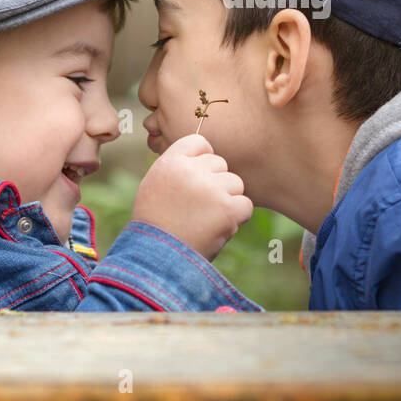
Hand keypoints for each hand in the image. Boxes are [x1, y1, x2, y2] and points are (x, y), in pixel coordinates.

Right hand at [131, 133, 251, 260]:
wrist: (156, 257)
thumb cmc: (155, 224)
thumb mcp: (155, 184)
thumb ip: (178, 167)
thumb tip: (205, 158)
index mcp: (171, 161)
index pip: (199, 142)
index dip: (202, 160)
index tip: (197, 178)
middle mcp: (191, 170)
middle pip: (220, 164)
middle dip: (215, 183)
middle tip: (198, 207)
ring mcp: (211, 188)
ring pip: (235, 183)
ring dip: (227, 200)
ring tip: (206, 219)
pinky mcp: (227, 208)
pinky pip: (245, 204)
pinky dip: (237, 217)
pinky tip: (218, 227)